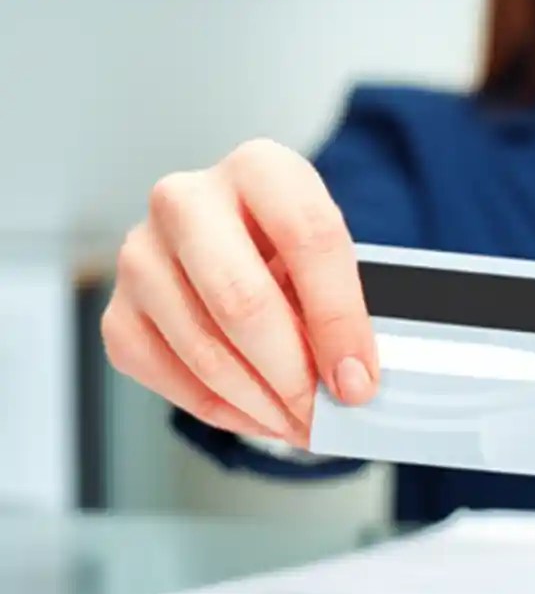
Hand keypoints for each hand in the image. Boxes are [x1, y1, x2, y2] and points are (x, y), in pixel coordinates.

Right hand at [102, 139, 378, 446]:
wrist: (240, 242)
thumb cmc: (295, 252)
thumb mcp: (336, 259)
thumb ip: (349, 310)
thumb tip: (352, 384)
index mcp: (261, 169)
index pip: (308, 240)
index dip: (339, 321)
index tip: (357, 382)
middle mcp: (187, 200)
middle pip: (241, 300)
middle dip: (291, 375)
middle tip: (324, 415)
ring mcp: (141, 254)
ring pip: (204, 348)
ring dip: (261, 404)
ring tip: (300, 423)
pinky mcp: (118, 308)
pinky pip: (167, 375)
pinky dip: (220, 409)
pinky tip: (258, 415)